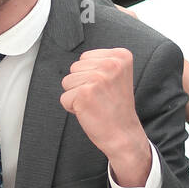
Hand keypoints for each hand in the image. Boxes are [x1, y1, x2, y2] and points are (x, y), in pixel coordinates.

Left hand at [60, 47, 150, 185]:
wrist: (124, 134)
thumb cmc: (116, 107)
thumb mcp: (116, 75)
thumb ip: (101, 62)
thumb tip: (79, 53)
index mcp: (121, 55)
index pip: (85, 57)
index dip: (90, 75)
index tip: (107, 88)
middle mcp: (111, 64)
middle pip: (74, 68)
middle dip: (81, 84)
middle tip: (100, 98)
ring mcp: (98, 78)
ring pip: (67, 81)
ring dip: (76, 96)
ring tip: (95, 104)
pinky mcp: (85, 94)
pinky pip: (64, 98)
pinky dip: (72, 108)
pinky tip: (90, 111)